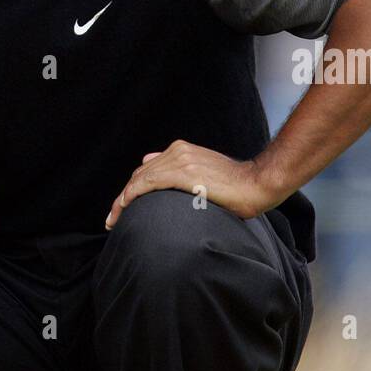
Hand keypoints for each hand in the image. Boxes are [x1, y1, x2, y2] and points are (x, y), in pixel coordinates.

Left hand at [104, 140, 274, 230]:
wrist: (257, 183)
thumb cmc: (236, 185)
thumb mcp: (205, 173)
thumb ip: (182, 172)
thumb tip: (156, 171)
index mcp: (181, 150)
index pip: (148, 169)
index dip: (132, 188)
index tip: (123, 207)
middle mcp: (177, 151)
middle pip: (140, 174)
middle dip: (123, 197)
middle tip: (112, 218)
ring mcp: (180, 160)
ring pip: (139, 179)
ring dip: (122, 200)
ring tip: (113, 220)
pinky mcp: (183, 172)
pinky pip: (147, 184)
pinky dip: (131, 196)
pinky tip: (123, 208)